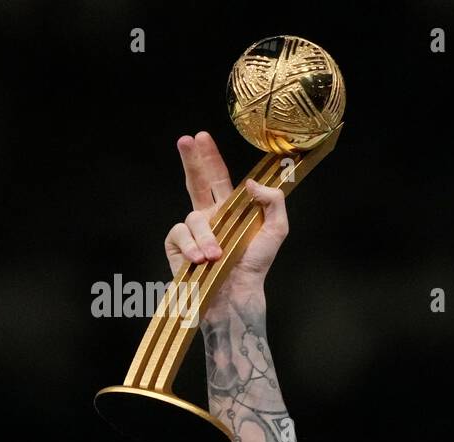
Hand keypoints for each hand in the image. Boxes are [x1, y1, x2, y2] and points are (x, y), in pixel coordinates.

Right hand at [162, 131, 289, 286]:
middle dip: (191, 160)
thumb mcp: (276, 231)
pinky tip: (200, 260)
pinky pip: (179, 235)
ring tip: (216, 255)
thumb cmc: (256, 264)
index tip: (202, 136)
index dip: (210, 157)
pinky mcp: (177, 246)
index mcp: (230, 209)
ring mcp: (192, 230)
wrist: (237, 294)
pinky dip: (190, 246)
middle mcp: (209, 216)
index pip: (218, 177)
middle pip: (196, 181)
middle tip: (186, 140)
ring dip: (205, 236)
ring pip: (194, 217)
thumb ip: (273, 203)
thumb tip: (250, 182)